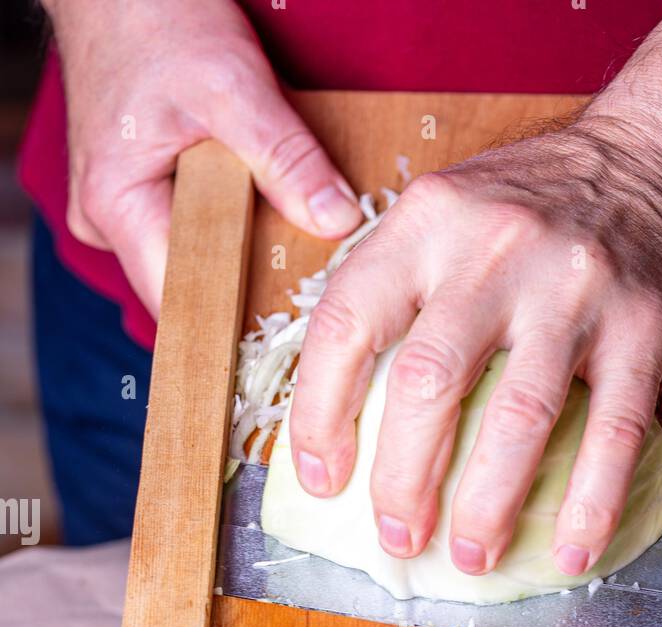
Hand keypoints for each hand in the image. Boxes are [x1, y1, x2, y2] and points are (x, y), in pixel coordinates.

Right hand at [46, 0, 361, 316]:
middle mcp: (109, 220)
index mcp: (116, 207)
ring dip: (238, 254)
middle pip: (189, 284)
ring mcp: (121, 206)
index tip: (288, 343)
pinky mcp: (139, 189)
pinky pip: (188, 225)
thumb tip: (337, 220)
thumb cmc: (154, 15)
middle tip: (307, 301)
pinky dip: (225, 224)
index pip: (180, 303)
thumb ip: (285, 157)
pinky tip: (261, 216)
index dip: (234, 329)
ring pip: (191, 255)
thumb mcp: (231, 84)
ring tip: (291, 259)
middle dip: (246, 289)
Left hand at [289, 119, 661, 576]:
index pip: (347, 325)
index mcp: (427, 223)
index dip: (320, 414)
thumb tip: (339, 415)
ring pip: (516, 416)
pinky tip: (572, 550)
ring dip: (487, 504)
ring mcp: (572, 289)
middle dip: (403, 479)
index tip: (323, 480)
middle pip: (427, 383)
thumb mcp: (445, 211)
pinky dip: (590, 502)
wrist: (659, 155)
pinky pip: (615, 431)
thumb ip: (394, 288)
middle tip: (398, 536)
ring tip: (471, 557)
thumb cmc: (535, 203)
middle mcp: (494, 251)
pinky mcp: (641, 325)